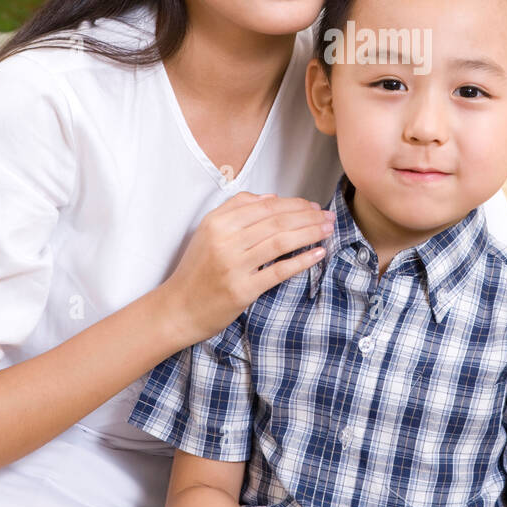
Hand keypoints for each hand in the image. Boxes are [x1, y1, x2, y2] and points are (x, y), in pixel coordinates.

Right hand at [158, 191, 334, 346]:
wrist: (178, 308)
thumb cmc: (197, 270)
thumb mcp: (209, 231)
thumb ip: (236, 209)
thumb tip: (271, 197)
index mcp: (217, 222)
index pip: (265, 206)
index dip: (294, 204)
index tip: (313, 206)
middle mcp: (225, 240)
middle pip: (276, 221)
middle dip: (308, 216)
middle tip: (327, 216)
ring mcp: (233, 266)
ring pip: (280, 242)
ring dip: (309, 233)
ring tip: (328, 230)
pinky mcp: (242, 290)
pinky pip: (278, 271)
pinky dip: (301, 261)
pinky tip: (318, 254)